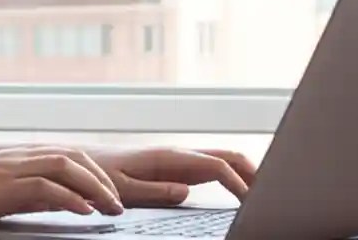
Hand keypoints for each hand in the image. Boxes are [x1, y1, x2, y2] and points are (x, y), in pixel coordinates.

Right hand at [0, 146, 125, 228]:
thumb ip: (30, 193)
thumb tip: (62, 202)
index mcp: (17, 155)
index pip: (67, 153)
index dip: (94, 170)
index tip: (110, 192)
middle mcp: (17, 156)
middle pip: (73, 156)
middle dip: (102, 178)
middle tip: (118, 202)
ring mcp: (10, 168)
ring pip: (66, 166)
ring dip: (95, 187)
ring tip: (111, 208)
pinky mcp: (3, 186)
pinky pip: (46, 187)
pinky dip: (70, 197)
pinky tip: (84, 211)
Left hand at [90, 147, 257, 207]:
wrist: (82, 164)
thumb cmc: (99, 176)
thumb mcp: (122, 187)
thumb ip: (155, 190)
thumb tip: (186, 190)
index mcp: (169, 157)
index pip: (217, 167)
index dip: (240, 184)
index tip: (254, 204)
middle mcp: (178, 154)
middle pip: (228, 156)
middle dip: (255, 171)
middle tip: (275, 194)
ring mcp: (179, 159)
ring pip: (224, 160)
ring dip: (247, 172)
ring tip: (266, 193)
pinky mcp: (176, 167)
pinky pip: (212, 168)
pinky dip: (233, 175)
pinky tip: (241, 190)